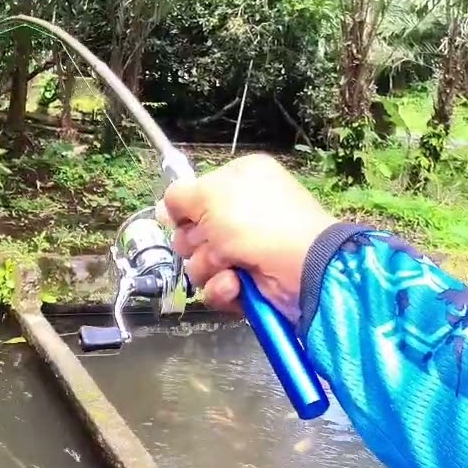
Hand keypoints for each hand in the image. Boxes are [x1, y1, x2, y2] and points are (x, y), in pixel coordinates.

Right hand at [157, 154, 336, 322]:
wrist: (302, 268)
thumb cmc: (257, 221)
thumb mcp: (209, 195)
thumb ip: (177, 196)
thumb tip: (165, 208)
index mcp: (241, 181)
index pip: (194, 195)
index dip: (185, 210)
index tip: (184, 219)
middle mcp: (243, 213)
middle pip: (192, 232)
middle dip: (196, 242)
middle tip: (213, 242)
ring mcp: (246, 248)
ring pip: (199, 262)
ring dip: (209, 266)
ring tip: (230, 265)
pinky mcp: (248, 281)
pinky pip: (215, 286)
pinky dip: (223, 287)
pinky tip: (238, 283)